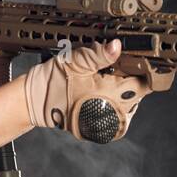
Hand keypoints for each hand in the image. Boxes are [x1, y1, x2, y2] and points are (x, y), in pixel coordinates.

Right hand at [23, 38, 152, 142]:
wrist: (33, 103)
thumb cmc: (51, 83)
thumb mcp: (76, 62)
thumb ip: (100, 54)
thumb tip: (117, 46)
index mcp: (111, 94)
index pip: (144, 83)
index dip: (141, 70)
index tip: (135, 62)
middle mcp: (113, 112)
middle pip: (138, 94)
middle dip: (130, 80)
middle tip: (113, 71)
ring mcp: (107, 124)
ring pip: (130, 107)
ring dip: (124, 95)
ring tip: (105, 84)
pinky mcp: (101, 131)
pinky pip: (119, 120)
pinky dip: (116, 107)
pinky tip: (103, 98)